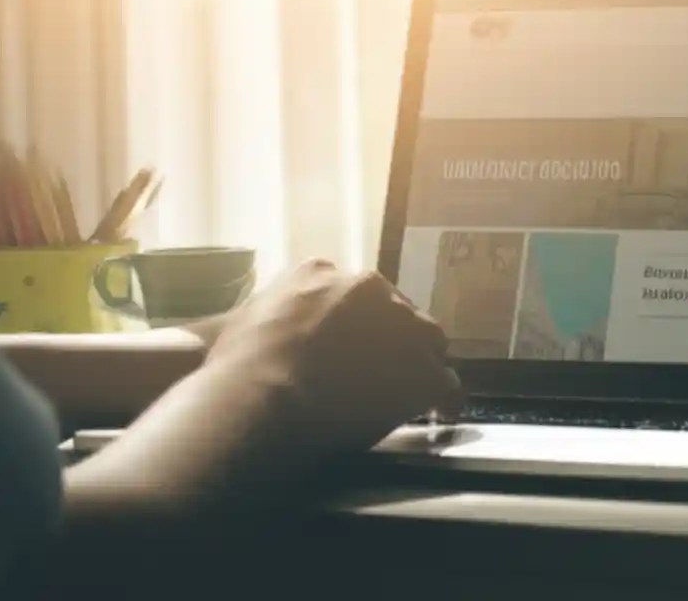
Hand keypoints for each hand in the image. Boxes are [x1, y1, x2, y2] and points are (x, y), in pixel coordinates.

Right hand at [205, 259, 459, 451]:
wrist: (262, 397)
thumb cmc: (240, 368)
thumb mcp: (248, 318)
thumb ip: (275, 312)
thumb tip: (272, 325)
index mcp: (323, 273)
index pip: (354, 292)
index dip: (356, 322)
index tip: (352, 342)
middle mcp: (370, 289)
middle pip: (396, 313)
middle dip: (393, 340)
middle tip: (381, 370)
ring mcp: (403, 328)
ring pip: (428, 343)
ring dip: (421, 365)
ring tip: (414, 391)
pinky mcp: (424, 371)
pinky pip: (446, 386)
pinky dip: (444, 401)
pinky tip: (439, 413)